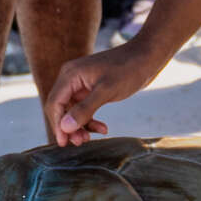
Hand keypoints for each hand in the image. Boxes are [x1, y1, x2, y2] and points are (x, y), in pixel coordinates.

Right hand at [43, 41, 162, 143]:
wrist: (146, 57)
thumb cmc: (128, 69)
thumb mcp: (106, 91)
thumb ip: (85, 109)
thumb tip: (65, 127)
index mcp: (70, 75)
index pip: (55, 103)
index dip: (57, 124)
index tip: (64, 142)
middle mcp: (72, 78)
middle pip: (61, 108)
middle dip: (69, 127)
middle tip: (80, 142)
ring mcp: (81, 84)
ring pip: (72, 110)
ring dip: (80, 126)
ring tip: (89, 138)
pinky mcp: (91, 89)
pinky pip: (84, 108)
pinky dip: (90, 119)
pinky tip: (102, 129)